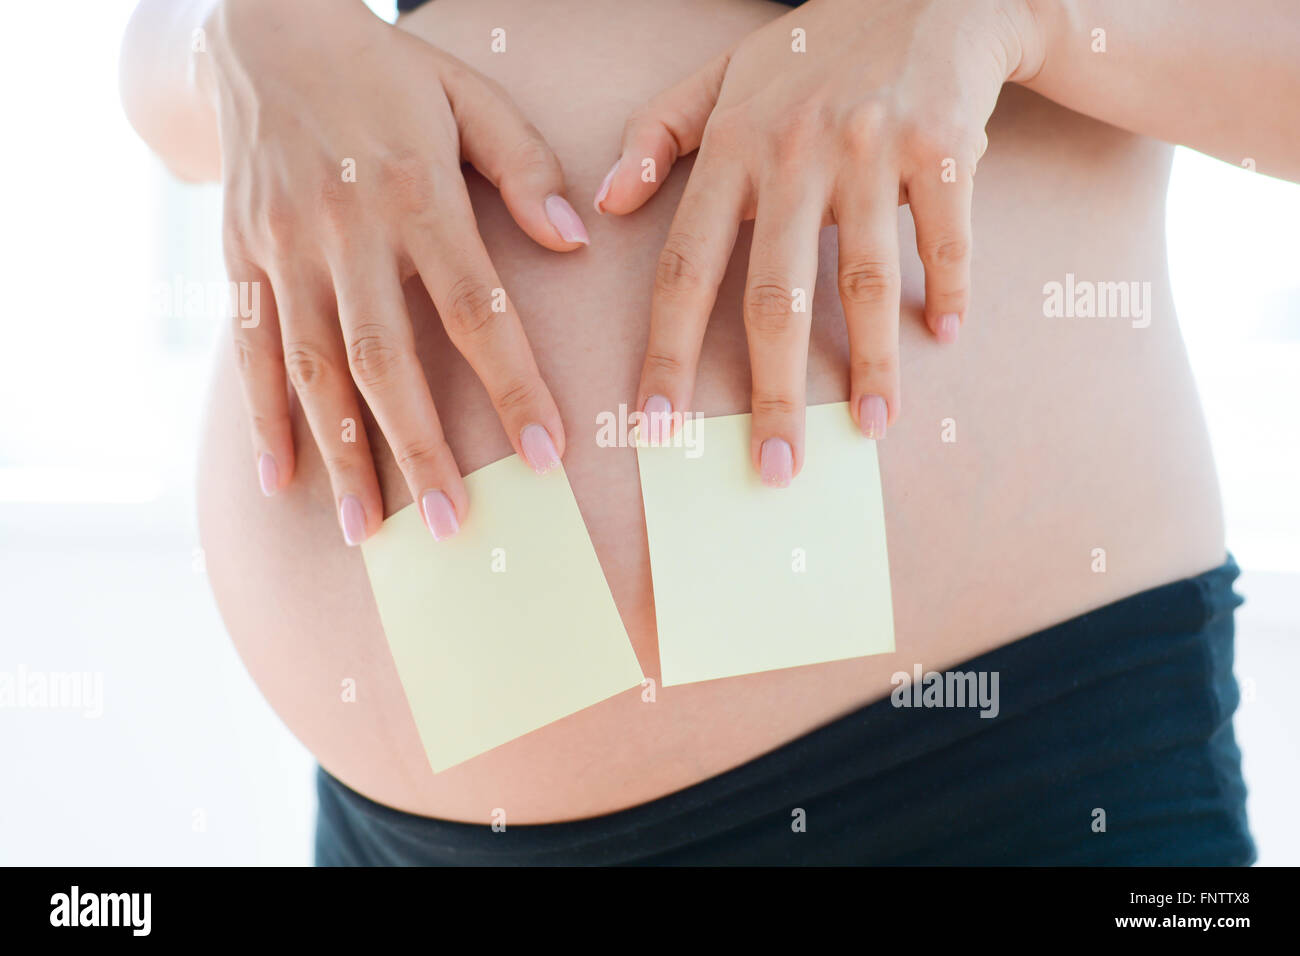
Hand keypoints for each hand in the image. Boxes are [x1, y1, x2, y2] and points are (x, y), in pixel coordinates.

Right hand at [205, 0, 587, 541]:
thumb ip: (525, 168)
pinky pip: (250, 349)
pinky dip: (263, 417)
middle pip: (385, 357)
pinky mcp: (240, 256)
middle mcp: (346, 229)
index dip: (511, 385)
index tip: (545, 454)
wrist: (261, 29)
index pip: (474, 307)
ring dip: (341, 455)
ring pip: (312, 368)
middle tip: (450, 525)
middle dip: (419, 449)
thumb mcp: (468, 96)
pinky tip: (282, 479)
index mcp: (417, 192)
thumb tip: (575, 242)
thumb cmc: (388, 71)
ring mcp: (284, 247)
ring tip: (368, 531)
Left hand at [597, 0, 1040, 483]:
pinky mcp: (940, 145)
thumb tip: (603, 202)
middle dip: (772, 393)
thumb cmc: (817, 46)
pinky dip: (950, 290)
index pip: (686, 268)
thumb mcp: (724, 75)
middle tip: (775, 466)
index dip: (667, 353)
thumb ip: (658, 132)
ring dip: (871, 363)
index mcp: (734, 148)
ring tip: (871, 425)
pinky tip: (946, 335)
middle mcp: (795, 152)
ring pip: (865, 279)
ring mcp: (869, 148)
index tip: (657, 427)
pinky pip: (943, 238)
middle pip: (774, 297)